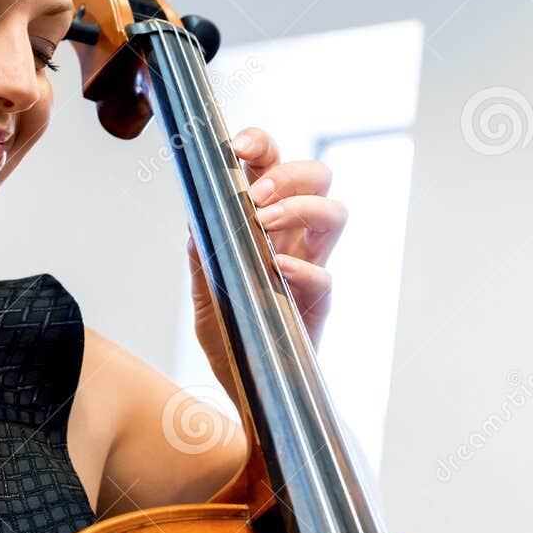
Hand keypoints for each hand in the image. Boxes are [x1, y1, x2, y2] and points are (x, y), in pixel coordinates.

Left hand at [188, 126, 347, 397]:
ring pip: (335, 213)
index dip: (262, 145)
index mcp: (265, 222)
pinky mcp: (318, 304)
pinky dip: (301, 268)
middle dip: (289, 173)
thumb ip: (203, 255)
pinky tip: (275, 270)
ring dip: (300, 208)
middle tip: (256, 195)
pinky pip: (324, 276)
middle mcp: (294, 237)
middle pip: (319, 176)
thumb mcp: (205, 293)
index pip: (273, 165)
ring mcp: (311, 267)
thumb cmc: (229, 335)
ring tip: (263, 223)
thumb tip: (196, 217)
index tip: (237, 147)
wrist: (246, 388)